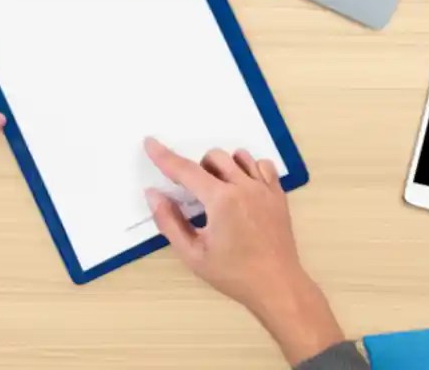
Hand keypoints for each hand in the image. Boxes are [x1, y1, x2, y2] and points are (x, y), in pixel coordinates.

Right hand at [144, 138, 344, 365]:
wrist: (277, 285)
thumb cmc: (233, 274)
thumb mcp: (193, 254)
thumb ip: (169, 222)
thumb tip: (154, 194)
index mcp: (221, 200)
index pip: (186, 170)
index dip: (164, 156)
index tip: (150, 143)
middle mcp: (244, 187)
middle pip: (214, 157)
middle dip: (199, 169)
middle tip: (197, 195)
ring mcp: (265, 189)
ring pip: (239, 156)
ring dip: (224, 166)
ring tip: (220, 191)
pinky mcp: (279, 195)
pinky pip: (263, 165)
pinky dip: (249, 169)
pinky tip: (243, 188)